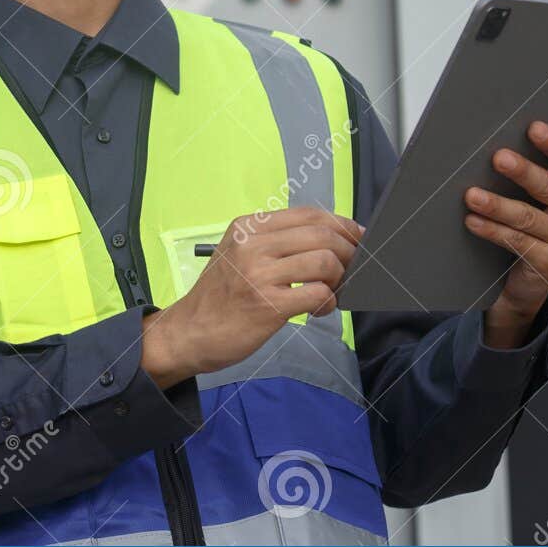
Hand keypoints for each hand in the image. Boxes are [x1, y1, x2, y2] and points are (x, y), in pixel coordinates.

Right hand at [140, 206, 361, 387]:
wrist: (189, 332)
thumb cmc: (219, 297)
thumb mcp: (237, 254)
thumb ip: (274, 243)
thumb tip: (328, 240)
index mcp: (248, 227)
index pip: (309, 214)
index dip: (342, 225)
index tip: (358, 238)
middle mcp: (252, 244)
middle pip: (322, 234)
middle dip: (349, 252)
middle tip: (353, 269)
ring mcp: (259, 273)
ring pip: (324, 262)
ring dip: (340, 279)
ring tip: (332, 292)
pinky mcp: (267, 304)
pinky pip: (317, 293)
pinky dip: (328, 302)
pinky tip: (319, 310)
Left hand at [464, 121, 547, 348]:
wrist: (530, 280)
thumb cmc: (533, 228)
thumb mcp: (541, 200)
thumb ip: (532, 177)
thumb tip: (495, 147)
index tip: (534, 128)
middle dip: (523, 171)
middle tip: (498, 157)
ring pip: (528, 217)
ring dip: (497, 204)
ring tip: (472, 195)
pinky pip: (517, 242)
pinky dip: (492, 230)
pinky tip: (473, 220)